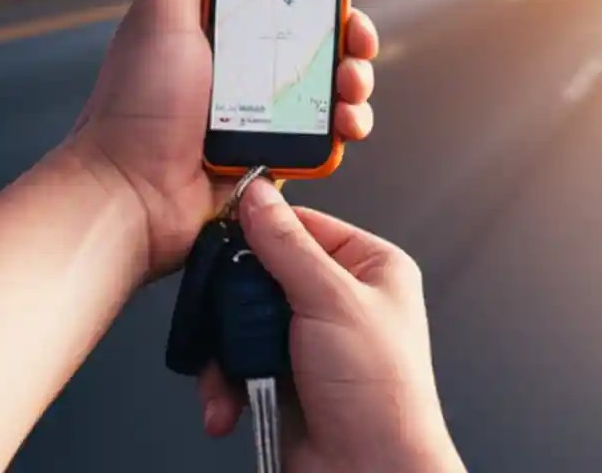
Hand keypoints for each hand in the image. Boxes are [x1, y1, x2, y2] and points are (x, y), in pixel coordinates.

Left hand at [67, 0, 385, 278]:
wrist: (132, 196)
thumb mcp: (161, 17)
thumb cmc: (135, 106)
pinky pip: (332, 128)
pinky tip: (345, 122)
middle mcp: (251, 58)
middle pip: (327, 28)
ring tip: (348, 83)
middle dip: (356, 25)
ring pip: (338, 77)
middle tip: (356, 33)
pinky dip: (349, 121)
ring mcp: (271, 104)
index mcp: (225, 21)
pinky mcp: (283, 147)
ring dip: (358, 75)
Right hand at [198, 181, 464, 471]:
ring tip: (237, 374)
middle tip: (234, 322)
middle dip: (237, 306)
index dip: (260, 229)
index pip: (302, 225)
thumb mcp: (332, 302)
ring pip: (242, 319)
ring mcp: (310, 339)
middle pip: (261, 273)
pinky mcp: (283, 375)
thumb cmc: (380, 393)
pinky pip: (237, 360)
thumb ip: (287, 247)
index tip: (222, 235)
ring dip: (228, 352)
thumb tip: (258, 196)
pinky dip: (226, 383)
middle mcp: (341, 298)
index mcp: (370, 266)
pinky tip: (231, 405)